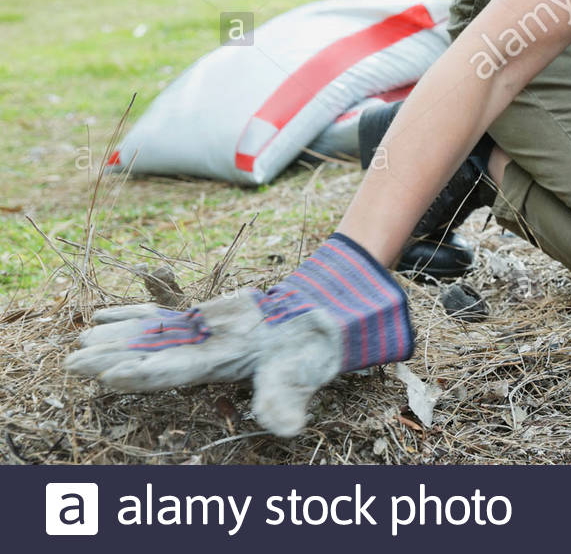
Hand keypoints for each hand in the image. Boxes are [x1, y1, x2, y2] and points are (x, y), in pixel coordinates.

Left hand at [65, 233, 412, 436]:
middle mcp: (206, 353)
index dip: (144, 374)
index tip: (109, 375)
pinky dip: (136, 315)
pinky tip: (108, 314)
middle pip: (152, 356)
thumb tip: (286, 429)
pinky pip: (164, 319)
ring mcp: (203, 335)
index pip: (177, 372)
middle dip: (113, 359)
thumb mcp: (305, 371)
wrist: (325, 323)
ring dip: (117, 338)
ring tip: (81, 339)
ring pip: (151, 336)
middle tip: (74, 361)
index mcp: (225, 365)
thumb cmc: (316, 350)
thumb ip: (289, 398)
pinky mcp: (207, 320)